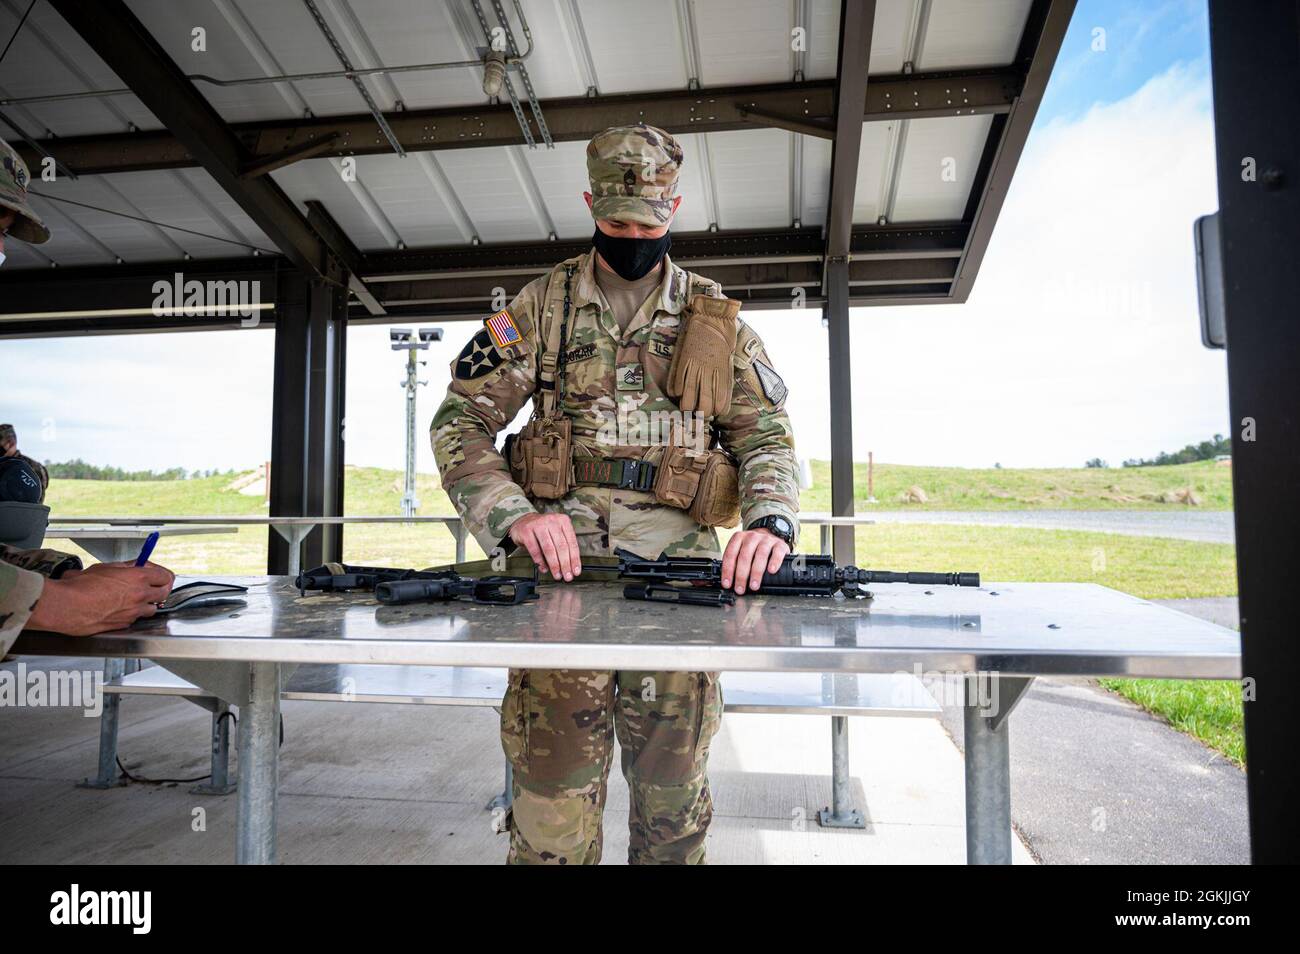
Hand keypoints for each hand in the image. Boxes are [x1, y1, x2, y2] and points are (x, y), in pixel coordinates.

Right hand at [27, 562, 175, 635]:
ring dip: (148, 603)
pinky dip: (132, 613)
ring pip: (152, 608)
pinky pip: (136, 618)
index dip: (161, 574)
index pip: (165, 576)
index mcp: (137, 578)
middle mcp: (139, 595)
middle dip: (160, 588)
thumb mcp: (105, 567)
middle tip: (152, 585)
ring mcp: (133, 612)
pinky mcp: (124, 624)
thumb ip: (125, 567)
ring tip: (135, 598)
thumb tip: (134, 566)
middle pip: (165, 593)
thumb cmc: (79, 586)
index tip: (156, 572)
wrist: (66, 606)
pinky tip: (120, 608)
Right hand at [508, 512, 581, 580]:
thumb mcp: (556, 533)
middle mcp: (552, 521)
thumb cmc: (543, 529)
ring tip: (556, 574)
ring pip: (549, 549)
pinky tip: (543, 568)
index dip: (575, 559)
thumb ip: (563, 546)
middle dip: (565, 564)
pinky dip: (540, 561)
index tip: (576, 571)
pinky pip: (535, 549)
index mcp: (563, 521)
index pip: (572, 542)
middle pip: (561, 546)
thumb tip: (570, 566)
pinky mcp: (526, 531)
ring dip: (554, 565)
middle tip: (567, 576)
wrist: (522, 521)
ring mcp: (538, 525)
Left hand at [721, 528, 789, 593]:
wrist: (772, 534)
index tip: (727, 584)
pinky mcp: (780, 544)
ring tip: (754, 585)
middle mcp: (752, 537)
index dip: (728, 570)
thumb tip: (729, 582)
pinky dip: (774, 562)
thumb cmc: (754, 547)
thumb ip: (735, 562)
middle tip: (740, 588)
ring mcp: (766, 539)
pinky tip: (771, 571)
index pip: (730, 554)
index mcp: (739, 538)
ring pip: (760, 554)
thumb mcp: (742, 550)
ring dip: (756, 572)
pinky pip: (777, 553)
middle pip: (745, 556)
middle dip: (741, 575)